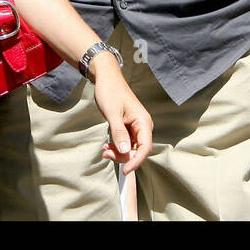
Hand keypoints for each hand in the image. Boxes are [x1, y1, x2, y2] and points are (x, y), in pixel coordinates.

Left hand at [91, 59, 153, 173]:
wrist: (106, 79)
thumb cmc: (110, 92)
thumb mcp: (112, 113)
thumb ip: (119, 133)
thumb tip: (125, 151)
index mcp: (143, 122)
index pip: (145, 148)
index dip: (136, 161)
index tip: (125, 171)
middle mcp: (143, 126)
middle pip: (138, 151)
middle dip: (123, 156)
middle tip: (106, 153)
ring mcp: (136, 128)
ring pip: (131, 149)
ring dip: (118, 153)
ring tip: (105, 149)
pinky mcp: (129, 128)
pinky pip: (126, 143)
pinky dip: (117, 147)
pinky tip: (107, 146)